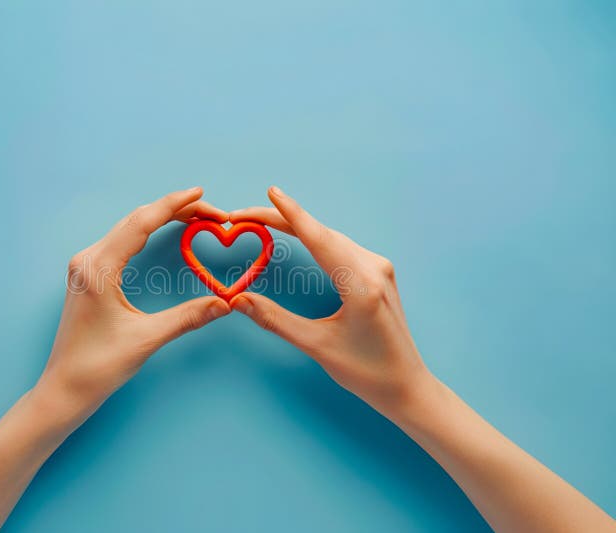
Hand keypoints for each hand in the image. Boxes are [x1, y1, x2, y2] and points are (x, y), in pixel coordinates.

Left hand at [36, 187, 231, 429]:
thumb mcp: (146, 338)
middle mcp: (88, 259)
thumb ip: (187, 317)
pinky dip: (146, 232)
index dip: (174, 205)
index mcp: (99, 268)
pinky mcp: (87, 276)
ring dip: (160, 219)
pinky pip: (121, 241)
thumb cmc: (98, 366)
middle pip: (136, 220)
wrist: (64, 388)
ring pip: (128, 228)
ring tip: (195, 217)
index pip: (141, 223)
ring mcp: (85, 266)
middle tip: (212, 211)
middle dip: (175, 210)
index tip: (200, 193)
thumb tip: (226, 303)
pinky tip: (163, 231)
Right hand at [228, 186, 429, 419]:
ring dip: (299, 228)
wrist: (407, 386)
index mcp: (361, 284)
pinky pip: (342, 248)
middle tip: (245, 215)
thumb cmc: (366, 372)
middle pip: (322, 234)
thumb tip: (238, 300)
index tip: (271, 192)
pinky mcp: (380, 274)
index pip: (318, 239)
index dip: (291, 214)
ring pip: (332, 238)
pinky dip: (317, 239)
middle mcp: (375, 268)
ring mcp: (380, 268)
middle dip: (282, 220)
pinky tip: (300, 235)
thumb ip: (275, 319)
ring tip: (265, 220)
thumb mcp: (316, 345)